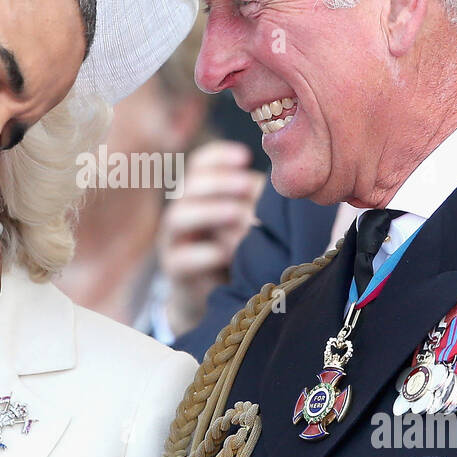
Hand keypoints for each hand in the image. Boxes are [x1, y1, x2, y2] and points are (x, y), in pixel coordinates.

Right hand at [159, 140, 265, 336]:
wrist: (219, 301)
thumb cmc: (241, 253)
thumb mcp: (250, 224)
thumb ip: (257, 204)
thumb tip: (281, 187)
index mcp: (201, 195)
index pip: (201, 164)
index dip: (220, 157)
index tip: (246, 156)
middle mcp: (184, 212)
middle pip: (188, 185)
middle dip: (219, 182)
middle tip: (246, 184)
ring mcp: (175, 241)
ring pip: (178, 217)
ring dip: (209, 211)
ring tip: (236, 214)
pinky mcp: (175, 270)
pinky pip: (181, 258)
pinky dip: (203, 254)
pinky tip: (224, 254)